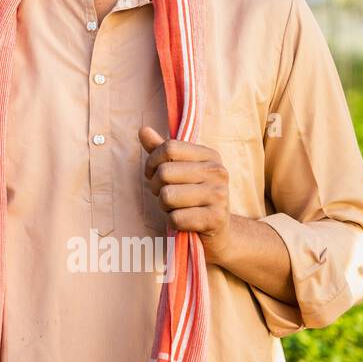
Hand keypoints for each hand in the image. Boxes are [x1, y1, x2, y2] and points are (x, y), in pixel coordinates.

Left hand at [139, 126, 233, 263]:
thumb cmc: (193, 196)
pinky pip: (175, 218)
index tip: (153, 174)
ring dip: (165, 206)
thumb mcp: (179, 169)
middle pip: (164, 172)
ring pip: (167, 196)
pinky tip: (185, 221)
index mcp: (210, 155)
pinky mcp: (216, 219)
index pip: (169, 147)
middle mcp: (218, 172)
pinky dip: (173, 222)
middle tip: (167, 195)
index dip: (152, 162)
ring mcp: (219, 195)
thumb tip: (143, 130)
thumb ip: (160, 150)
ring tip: (177, 207)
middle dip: (157, 187)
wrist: (219, 231)